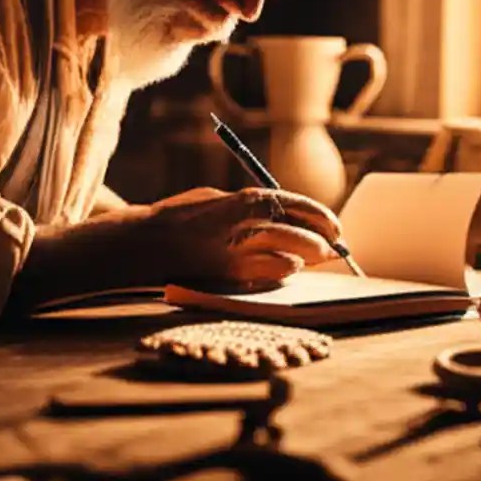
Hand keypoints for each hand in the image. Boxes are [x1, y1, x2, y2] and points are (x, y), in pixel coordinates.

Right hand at [146, 187, 340, 287]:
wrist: (145, 244)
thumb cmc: (181, 216)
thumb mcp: (219, 199)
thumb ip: (253, 206)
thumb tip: (290, 215)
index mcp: (244, 203)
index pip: (297, 208)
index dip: (321, 217)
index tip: (336, 227)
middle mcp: (244, 232)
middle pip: (300, 239)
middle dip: (321, 245)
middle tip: (331, 248)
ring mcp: (238, 260)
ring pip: (289, 264)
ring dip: (302, 261)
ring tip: (308, 258)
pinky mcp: (231, 281)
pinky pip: (269, 279)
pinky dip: (279, 273)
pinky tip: (280, 267)